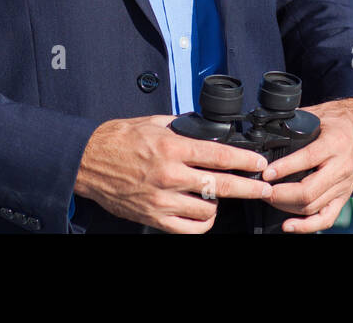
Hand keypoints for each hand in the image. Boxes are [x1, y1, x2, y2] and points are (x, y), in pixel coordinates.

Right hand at [73, 115, 271, 233]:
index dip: (245, 161)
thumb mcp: (154, 123)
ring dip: (220, 206)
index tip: (259, 163)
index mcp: (172, 148)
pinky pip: (187, 229)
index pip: (219, 156)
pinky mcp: (152, 217)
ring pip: (207, 212)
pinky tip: (203, 215)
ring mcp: (161, 199)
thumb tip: (206, 129)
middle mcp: (170, 175)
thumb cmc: (119, 139)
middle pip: (221, 186)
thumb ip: (183, 127)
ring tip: (221, 198)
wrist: (88, 160)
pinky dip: (200, 224)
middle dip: (248, 188)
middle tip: (263, 189)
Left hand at [262, 98, 352, 232]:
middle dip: (280, 194)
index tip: (266, 173)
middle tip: (263, 189)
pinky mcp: (344, 196)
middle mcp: (341, 168)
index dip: (284, 168)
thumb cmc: (341, 120)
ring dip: (286, 207)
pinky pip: (326, 218)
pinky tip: (288, 225)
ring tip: (270, 198)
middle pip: (308, 191)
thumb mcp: (320, 113)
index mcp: (335, 144)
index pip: (308, 159)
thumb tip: (270, 127)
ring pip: (312, 206)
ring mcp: (343, 185)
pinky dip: (306, 226)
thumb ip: (296, 122)